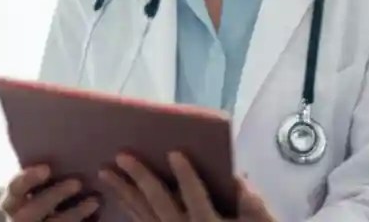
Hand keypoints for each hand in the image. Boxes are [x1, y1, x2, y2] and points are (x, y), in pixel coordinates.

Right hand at [0, 165, 99, 220]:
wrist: (45, 217)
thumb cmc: (42, 195)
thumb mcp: (37, 185)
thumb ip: (42, 173)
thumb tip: (64, 141)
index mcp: (12, 201)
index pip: (14, 188)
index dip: (27, 179)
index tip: (46, 168)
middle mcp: (18, 219)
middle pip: (29, 212)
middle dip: (53, 196)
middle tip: (77, 183)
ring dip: (73, 213)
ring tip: (94, 201)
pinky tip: (95, 215)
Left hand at [100, 152, 276, 220]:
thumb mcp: (262, 221)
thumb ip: (250, 202)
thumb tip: (236, 175)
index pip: (196, 198)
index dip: (186, 176)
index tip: (175, 153)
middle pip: (160, 205)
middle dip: (141, 179)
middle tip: (122, 156)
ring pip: (144, 216)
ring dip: (124, 193)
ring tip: (106, 172)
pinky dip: (128, 208)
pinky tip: (117, 194)